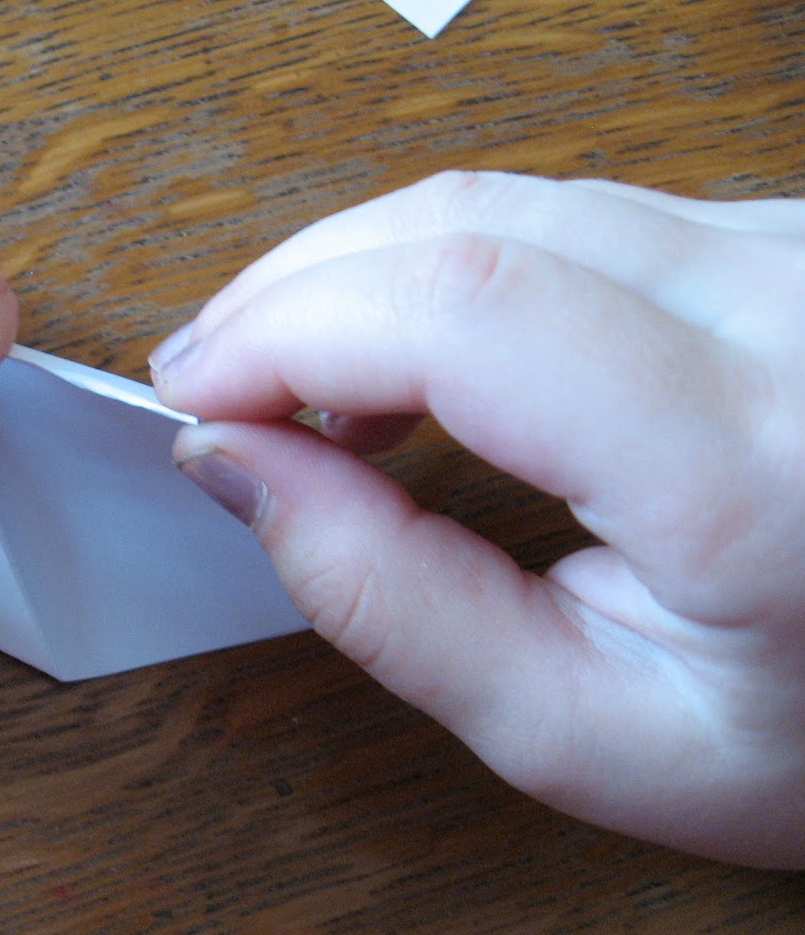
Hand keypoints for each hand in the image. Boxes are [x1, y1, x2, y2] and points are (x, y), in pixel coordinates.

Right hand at [151, 171, 804, 868]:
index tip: (190, 397)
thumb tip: (237, 464)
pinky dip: (442, 272)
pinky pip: (569, 214)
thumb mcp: (587, 733)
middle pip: (472, 224)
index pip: (466, 314)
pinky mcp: (783, 237)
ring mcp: (797, 251)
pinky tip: (403, 360)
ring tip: (287, 385)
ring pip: (512, 201)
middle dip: (296, 289)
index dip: (289, 330)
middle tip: (209, 382)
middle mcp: (791, 311)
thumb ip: (394, 604)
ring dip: (359, 276)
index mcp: (749, 464)